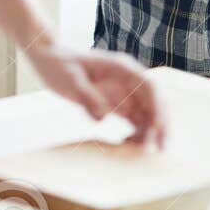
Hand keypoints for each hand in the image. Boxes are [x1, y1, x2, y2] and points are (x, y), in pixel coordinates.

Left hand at [25, 44, 167, 146]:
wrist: (48, 58)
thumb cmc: (59, 65)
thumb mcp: (70, 80)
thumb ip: (87, 97)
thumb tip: (103, 117)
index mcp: (122, 69)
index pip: (150, 88)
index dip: (158, 108)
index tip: (159, 128)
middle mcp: (127, 80)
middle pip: (153, 102)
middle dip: (160, 124)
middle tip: (161, 148)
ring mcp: (122, 91)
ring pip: (145, 113)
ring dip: (149, 131)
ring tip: (143, 151)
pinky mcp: (113, 102)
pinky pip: (132, 119)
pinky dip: (136, 132)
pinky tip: (129, 144)